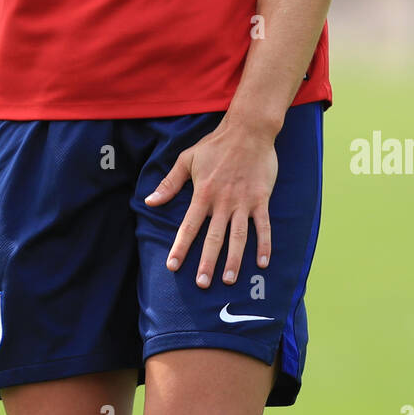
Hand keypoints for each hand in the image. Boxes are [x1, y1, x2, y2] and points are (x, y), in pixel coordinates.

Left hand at [144, 120, 278, 287]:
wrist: (248, 130)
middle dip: (207, 262)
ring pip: (238, 236)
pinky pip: (263, 226)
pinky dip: (264, 244)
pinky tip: (262, 263)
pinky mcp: (261, 199)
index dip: (180, 247)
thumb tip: (150, 201)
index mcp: (203, 193)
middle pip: (214, 237)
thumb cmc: (215, 145)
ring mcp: (243, 202)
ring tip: (229, 280)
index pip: (189, 226)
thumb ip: (169, 183)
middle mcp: (223, 202)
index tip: (173, 266)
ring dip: (234, 259)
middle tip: (201, 284)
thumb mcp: (187, 160)